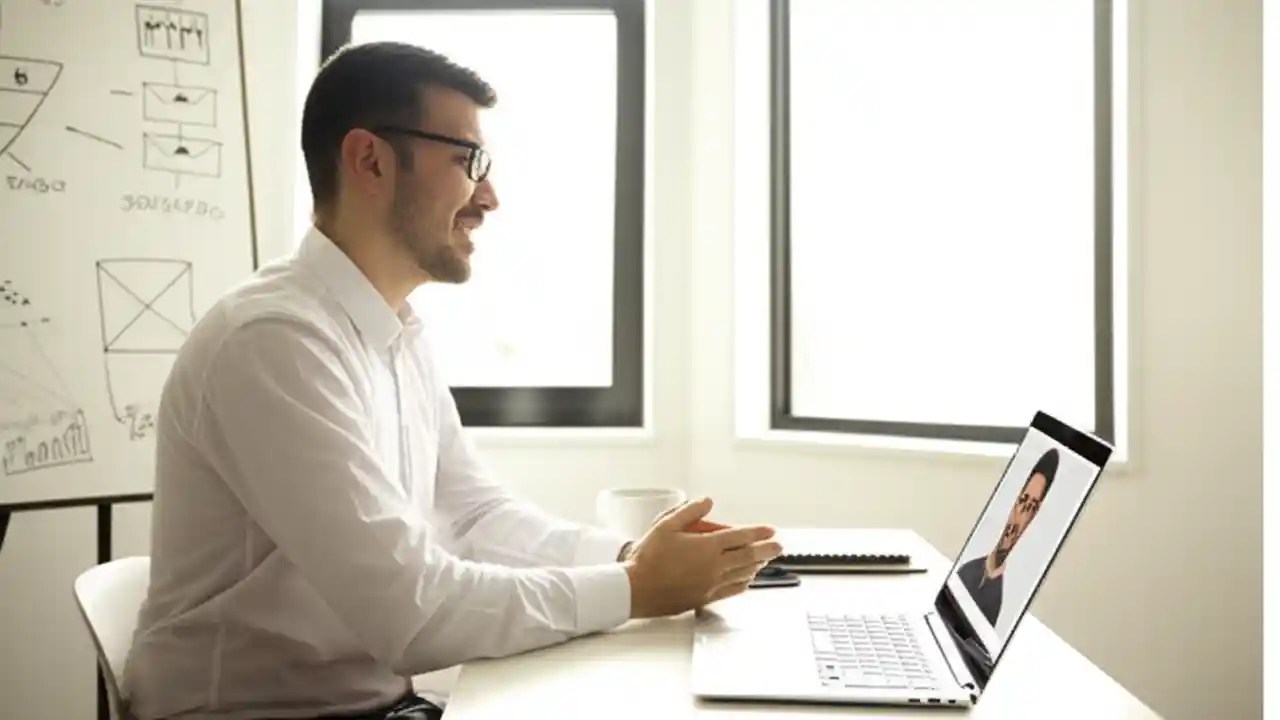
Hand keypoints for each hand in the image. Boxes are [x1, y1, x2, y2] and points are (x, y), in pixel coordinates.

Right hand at [622, 497, 781, 618]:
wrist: (636, 589)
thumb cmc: (648, 557)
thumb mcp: (665, 526)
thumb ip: (689, 511)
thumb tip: (708, 501)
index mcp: (706, 547)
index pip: (740, 536)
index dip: (758, 532)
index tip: (770, 530)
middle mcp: (714, 566)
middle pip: (748, 556)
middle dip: (766, 550)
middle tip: (779, 546)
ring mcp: (711, 584)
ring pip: (742, 574)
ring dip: (756, 566)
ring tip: (764, 561)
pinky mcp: (705, 598)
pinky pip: (731, 590)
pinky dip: (743, 583)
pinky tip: (746, 580)